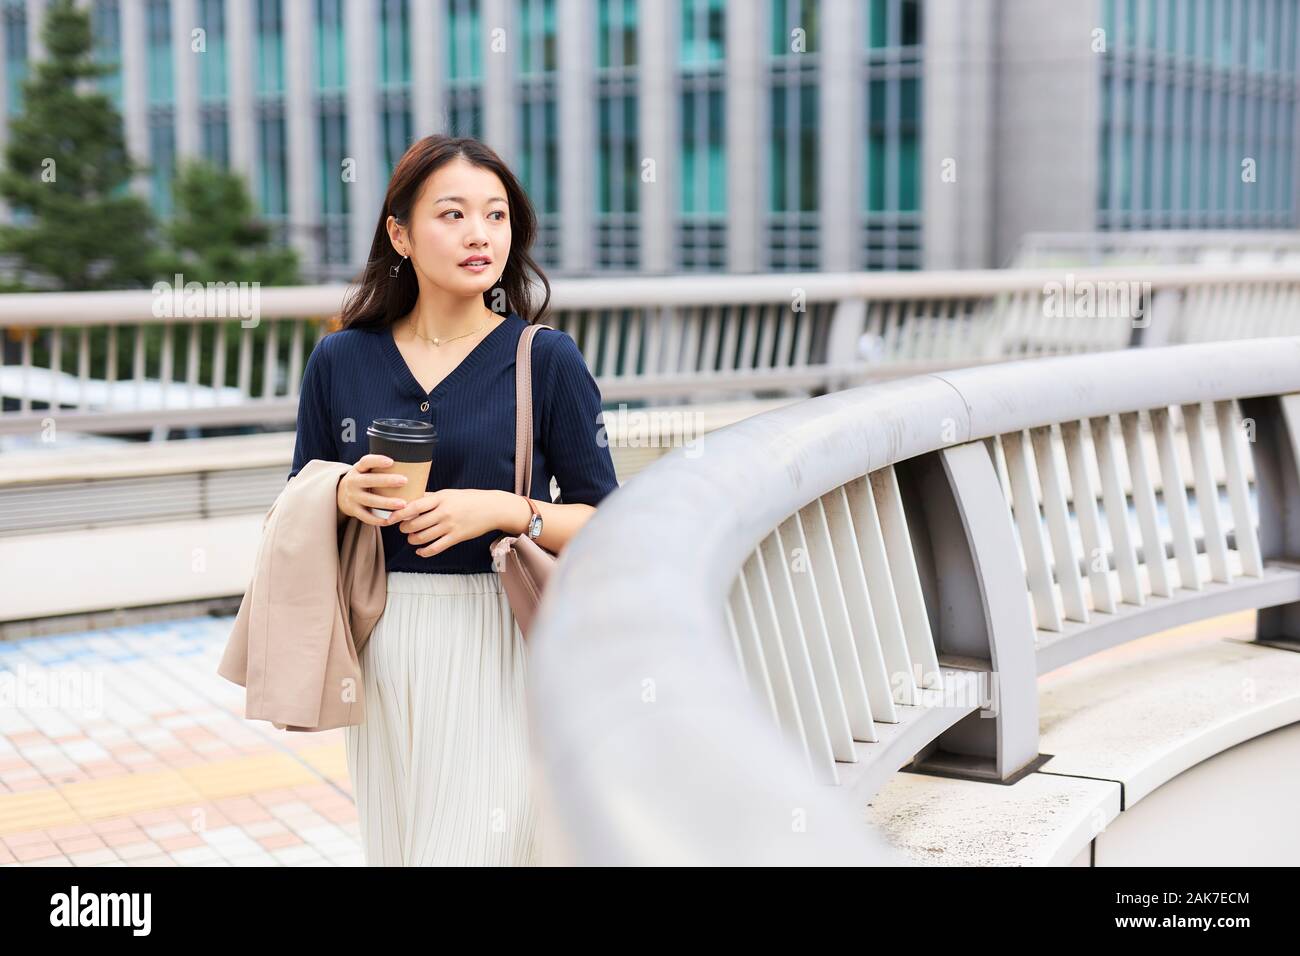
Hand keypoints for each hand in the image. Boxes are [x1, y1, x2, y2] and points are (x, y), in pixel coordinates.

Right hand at [336, 454, 408, 526]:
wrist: (339, 495)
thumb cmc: (362, 480)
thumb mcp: (365, 470)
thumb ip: (378, 468)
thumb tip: (410, 463)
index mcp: (358, 469)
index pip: (365, 462)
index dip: (377, 460)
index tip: (391, 461)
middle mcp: (353, 482)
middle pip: (369, 480)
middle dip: (387, 481)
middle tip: (405, 480)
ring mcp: (352, 497)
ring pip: (370, 500)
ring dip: (387, 503)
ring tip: (403, 504)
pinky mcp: (353, 510)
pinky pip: (366, 516)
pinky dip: (378, 519)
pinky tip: (390, 519)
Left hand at [390, 489, 516, 557]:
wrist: (493, 508)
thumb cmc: (470, 499)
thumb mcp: (449, 493)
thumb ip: (431, 496)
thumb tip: (411, 498)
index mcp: (440, 498)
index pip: (414, 506)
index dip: (399, 513)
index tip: (389, 518)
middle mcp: (444, 512)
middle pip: (415, 523)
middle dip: (404, 528)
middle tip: (403, 528)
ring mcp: (450, 526)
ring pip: (423, 537)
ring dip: (412, 539)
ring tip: (411, 538)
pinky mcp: (456, 537)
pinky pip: (435, 548)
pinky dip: (424, 551)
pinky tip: (420, 551)